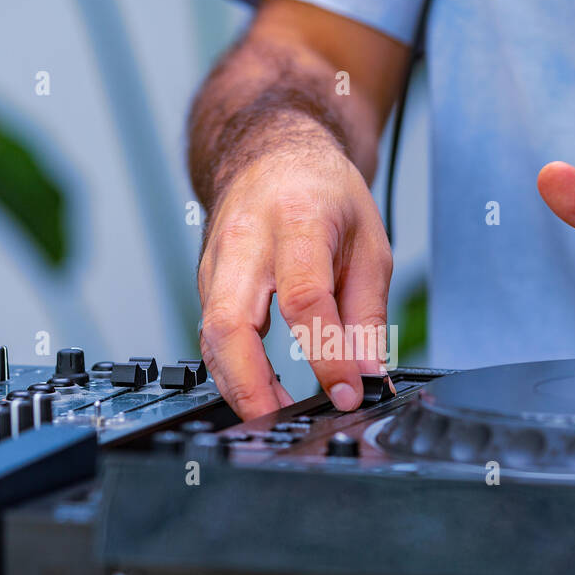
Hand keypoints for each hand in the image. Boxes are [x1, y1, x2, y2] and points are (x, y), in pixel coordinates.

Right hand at [199, 142, 392, 418]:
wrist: (270, 152)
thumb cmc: (322, 191)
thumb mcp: (368, 244)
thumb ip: (368, 314)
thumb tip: (369, 374)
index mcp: (296, 220)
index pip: (304, 298)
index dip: (325, 354)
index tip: (347, 392)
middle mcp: (245, 241)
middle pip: (231, 322)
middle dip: (252, 384)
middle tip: (281, 422)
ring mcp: (216, 263)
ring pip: (211, 336)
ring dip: (238, 386)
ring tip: (276, 418)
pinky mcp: (205, 283)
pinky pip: (211, 335)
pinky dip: (233, 372)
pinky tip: (259, 395)